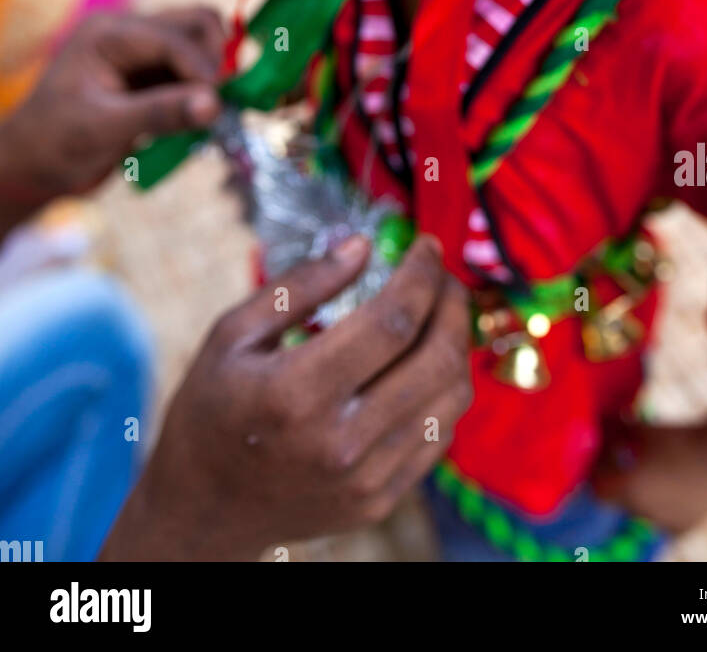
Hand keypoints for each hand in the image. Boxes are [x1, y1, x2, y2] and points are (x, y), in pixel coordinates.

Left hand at [0, 6, 224, 208]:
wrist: (33, 168)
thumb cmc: (54, 144)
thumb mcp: (103, 129)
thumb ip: (159, 114)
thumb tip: (215, 105)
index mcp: (109, 33)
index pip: (175, 39)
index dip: (203, 70)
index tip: (218, 108)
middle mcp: (130, 33)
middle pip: (197, 25)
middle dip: (216, 62)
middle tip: (222, 105)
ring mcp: (143, 54)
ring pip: (202, 47)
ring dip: (213, 78)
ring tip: (214, 117)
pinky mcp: (154, 78)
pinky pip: (195, 74)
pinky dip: (204, 94)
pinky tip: (200, 123)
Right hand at [100, 235, 472, 559]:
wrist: (201, 509)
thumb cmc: (212, 408)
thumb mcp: (233, 334)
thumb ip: (301, 285)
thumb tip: (363, 245)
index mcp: (296, 393)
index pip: (392, 321)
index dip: (421, 274)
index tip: (426, 245)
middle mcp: (339, 442)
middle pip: (436, 359)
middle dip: (452, 303)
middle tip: (443, 276)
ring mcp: (364, 480)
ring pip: (449, 399)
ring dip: (457, 344)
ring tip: (440, 315)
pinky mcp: (378, 502)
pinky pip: (439, 437)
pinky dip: (443, 391)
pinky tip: (423, 365)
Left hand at [591, 418, 706, 535]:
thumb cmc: (682, 437)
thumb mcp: (644, 429)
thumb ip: (617, 429)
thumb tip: (600, 422)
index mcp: (629, 488)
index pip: (598, 488)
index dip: (598, 471)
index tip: (605, 453)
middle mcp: (643, 512)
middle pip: (619, 498)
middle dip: (619, 478)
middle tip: (628, 456)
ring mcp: (664, 523)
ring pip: (641, 510)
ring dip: (641, 493)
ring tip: (656, 467)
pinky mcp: (685, 527)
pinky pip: (663, 519)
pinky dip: (663, 504)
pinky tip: (674, 484)